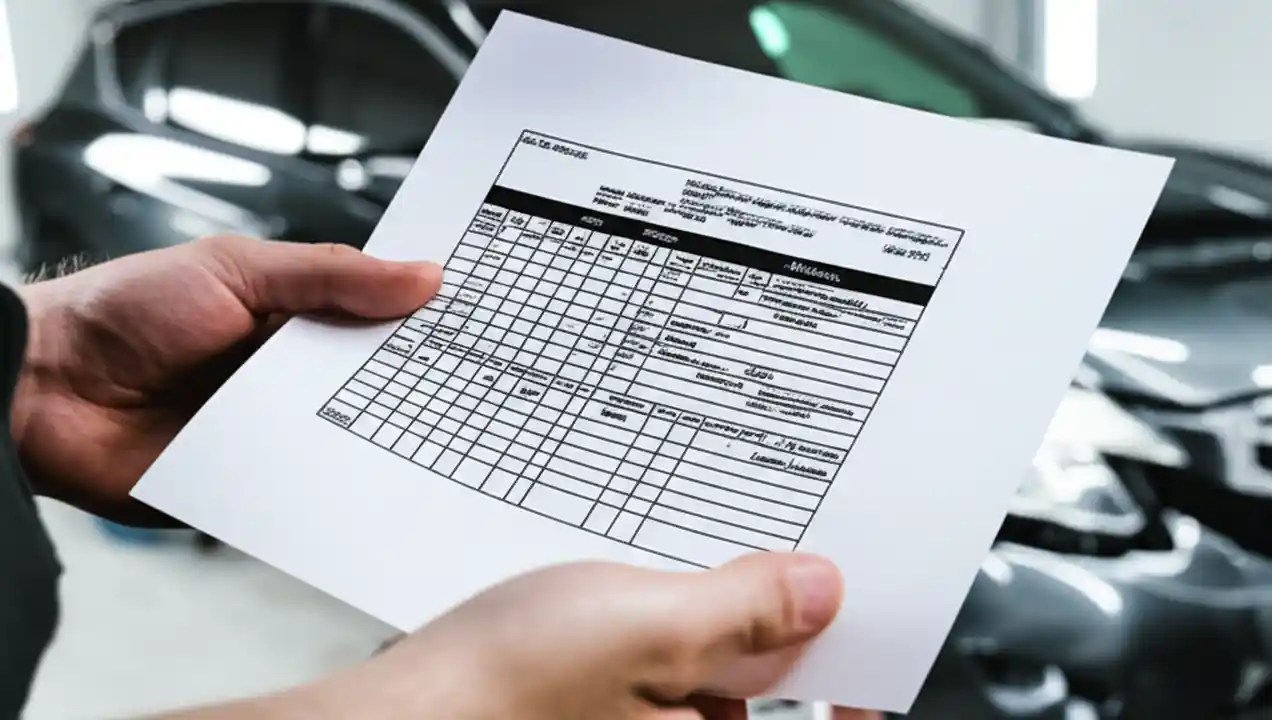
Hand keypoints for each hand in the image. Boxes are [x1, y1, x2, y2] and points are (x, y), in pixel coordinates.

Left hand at [13, 237, 440, 521]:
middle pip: (370, 386)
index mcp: (290, 319)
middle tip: (481, 391)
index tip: (480, 326)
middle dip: (416, 390)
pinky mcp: (248, 485)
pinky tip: (380, 489)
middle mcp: (286, 377)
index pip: (373, 322)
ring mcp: (270, 433)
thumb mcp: (236, 269)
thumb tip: (423, 276)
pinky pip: (305, 491)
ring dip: (383, 442)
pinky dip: (336, 492)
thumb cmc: (123, 312)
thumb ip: (329, 275)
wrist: (37, 389)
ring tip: (450, 442)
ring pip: (346, 441)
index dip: (421, 325)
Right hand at [179, 553, 876, 718]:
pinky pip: (662, 671)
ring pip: (712, 679)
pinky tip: (642, 590)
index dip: (850, 666)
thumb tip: (821, 592)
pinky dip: (671, 628)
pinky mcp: (598, 712)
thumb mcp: (647, 626)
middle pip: (766, 696)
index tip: (858, 615)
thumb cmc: (505, 689)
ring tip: (698, 565)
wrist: (394, 716)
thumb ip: (745, 611)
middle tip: (772, 558)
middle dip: (777, 626)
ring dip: (719, 620)